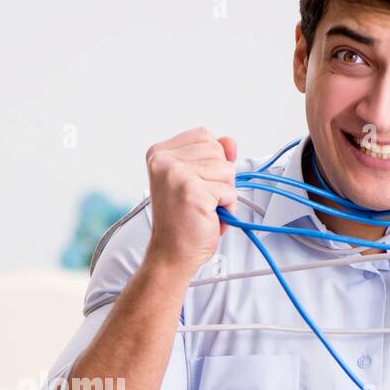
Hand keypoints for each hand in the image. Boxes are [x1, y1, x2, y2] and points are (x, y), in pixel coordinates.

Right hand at [144, 127, 238, 275]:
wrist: (171, 254)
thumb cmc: (181, 222)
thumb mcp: (196, 180)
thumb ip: (212, 156)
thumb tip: (230, 141)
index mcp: (160, 153)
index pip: (204, 136)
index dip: (211, 161)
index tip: (196, 183)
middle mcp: (164, 161)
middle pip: (218, 151)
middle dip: (219, 178)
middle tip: (200, 199)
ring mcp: (176, 174)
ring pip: (227, 170)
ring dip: (223, 194)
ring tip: (204, 208)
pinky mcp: (192, 191)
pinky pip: (229, 191)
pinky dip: (226, 208)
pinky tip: (207, 217)